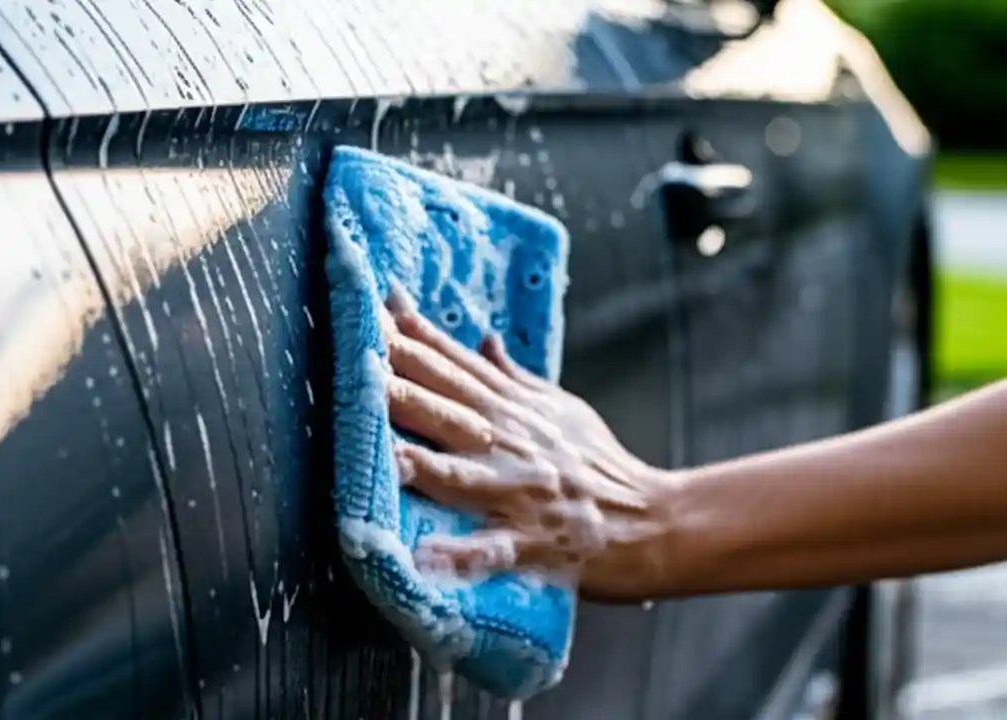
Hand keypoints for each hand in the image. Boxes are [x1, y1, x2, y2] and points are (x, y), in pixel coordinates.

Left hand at [382, 290, 677, 601]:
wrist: (654, 519)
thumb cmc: (601, 466)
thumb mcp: (562, 410)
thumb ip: (516, 379)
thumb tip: (484, 339)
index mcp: (515, 411)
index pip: (455, 365)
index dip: (414, 335)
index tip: (374, 303)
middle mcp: (513, 444)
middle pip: (448, 407)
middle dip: (401, 382)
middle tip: (352, 355)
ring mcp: (522, 493)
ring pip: (463, 473)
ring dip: (423, 461)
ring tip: (384, 449)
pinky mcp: (534, 543)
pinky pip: (493, 549)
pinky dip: (461, 554)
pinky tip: (426, 555)